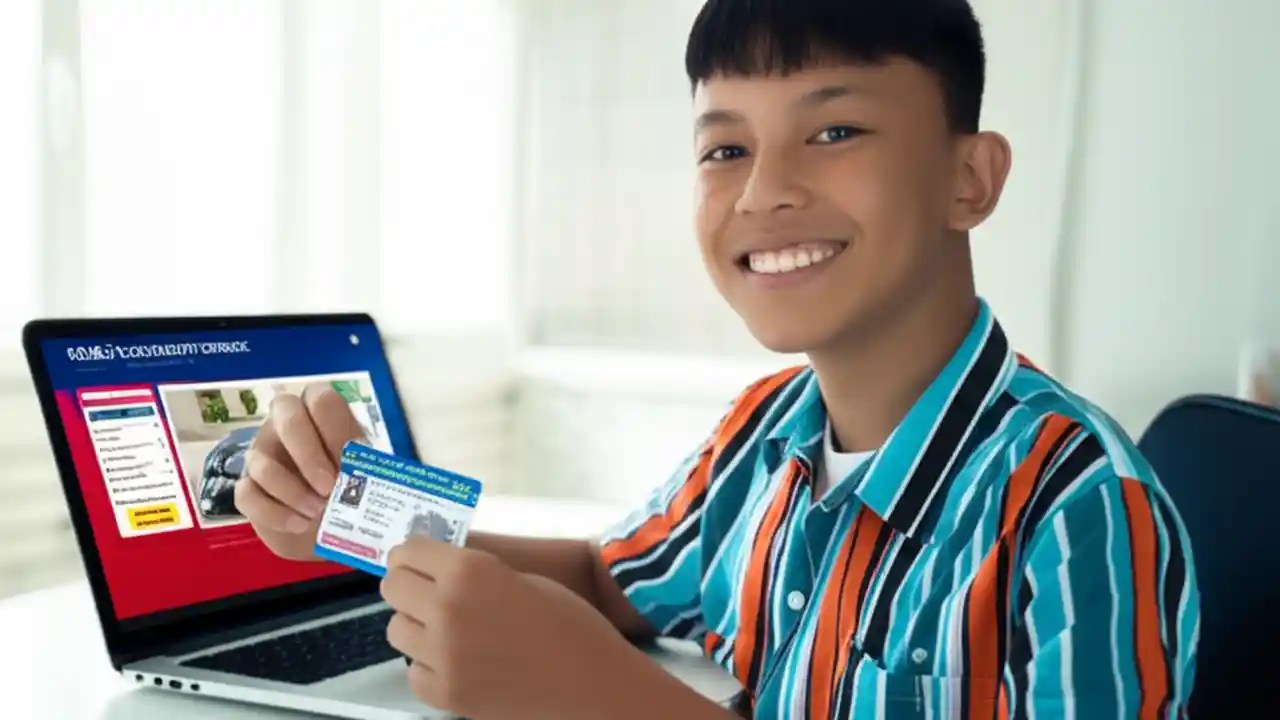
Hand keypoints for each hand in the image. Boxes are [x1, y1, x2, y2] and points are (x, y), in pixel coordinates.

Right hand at [233, 382, 364, 559]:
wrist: (327, 526)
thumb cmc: (349, 486)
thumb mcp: (362, 472)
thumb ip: (361, 465)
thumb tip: (359, 470)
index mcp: (319, 413)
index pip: (322, 399)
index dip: (334, 430)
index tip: (348, 462)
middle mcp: (284, 424)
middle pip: (286, 415)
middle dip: (308, 454)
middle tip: (329, 488)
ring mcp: (261, 453)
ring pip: (262, 462)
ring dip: (293, 492)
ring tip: (318, 512)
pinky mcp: (246, 488)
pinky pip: (246, 495)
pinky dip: (275, 513)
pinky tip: (299, 524)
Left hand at [381, 537, 652, 719]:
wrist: (592, 679)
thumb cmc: (568, 617)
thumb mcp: (518, 575)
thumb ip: (471, 571)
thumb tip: (433, 568)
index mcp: (468, 570)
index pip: (407, 552)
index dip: (412, 553)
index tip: (418, 559)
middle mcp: (445, 609)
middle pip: (392, 588)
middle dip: (408, 585)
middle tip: (427, 591)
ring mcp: (442, 655)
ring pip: (397, 630)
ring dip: (416, 624)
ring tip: (444, 628)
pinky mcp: (445, 694)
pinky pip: (414, 671)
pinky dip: (429, 664)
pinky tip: (455, 660)